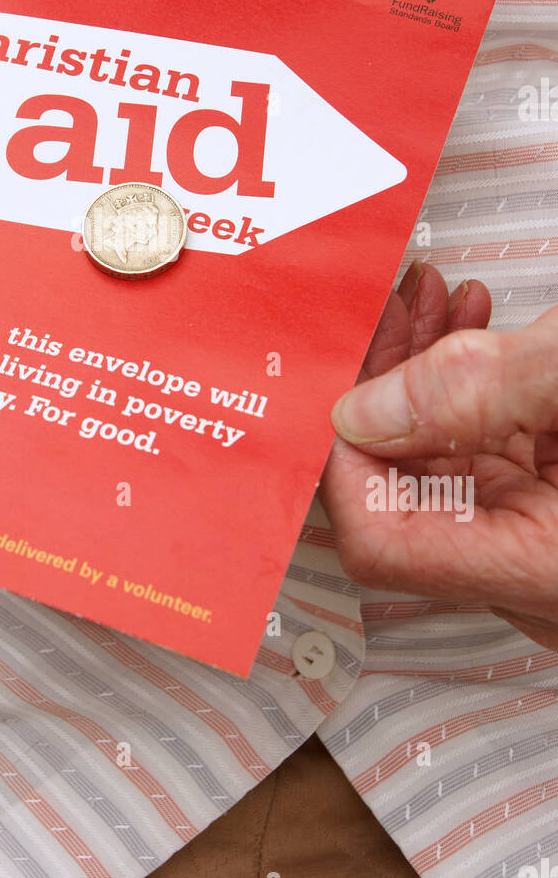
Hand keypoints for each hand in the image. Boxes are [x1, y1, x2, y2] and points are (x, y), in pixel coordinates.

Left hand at [321, 263, 557, 650]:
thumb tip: (365, 413)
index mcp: (539, 572)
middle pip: (403, 489)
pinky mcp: (552, 508)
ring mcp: (540, 541)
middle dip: (384, 383)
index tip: (340, 371)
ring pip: (441, 462)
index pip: (381, 538)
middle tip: (386, 309)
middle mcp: (533, 574)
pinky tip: (474, 330)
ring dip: (428, 373)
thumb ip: (478, 394)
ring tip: (431, 303)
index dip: (341, 453)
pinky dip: (473, 389)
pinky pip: (485, 453)